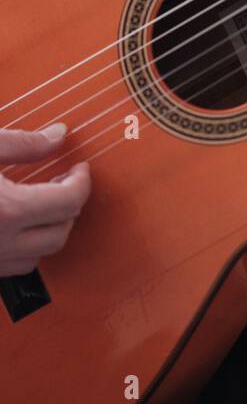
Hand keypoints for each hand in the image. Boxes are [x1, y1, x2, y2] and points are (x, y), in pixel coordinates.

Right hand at [0, 125, 90, 276]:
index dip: (81, 182)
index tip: (80, 169)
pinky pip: (11, 268)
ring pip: (36, 257)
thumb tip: (58, 136)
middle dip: (69, 207)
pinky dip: (23, 249)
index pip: (68, 202)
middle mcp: (0, 242)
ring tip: (39, 203)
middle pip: (59, 233)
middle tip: (63, 183)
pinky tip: (15, 225)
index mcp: (7, 210)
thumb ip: (23, 143)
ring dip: (47, 231)